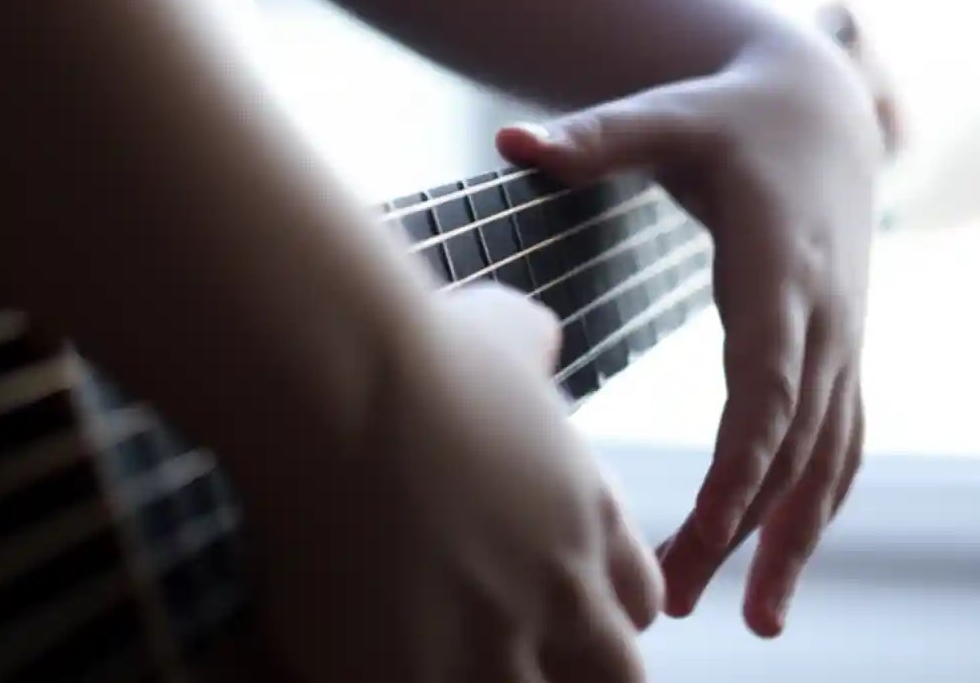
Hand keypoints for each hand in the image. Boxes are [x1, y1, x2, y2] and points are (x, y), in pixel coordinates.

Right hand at [228, 284, 660, 681]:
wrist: (340, 389)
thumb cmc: (419, 346)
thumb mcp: (507, 332)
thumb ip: (534, 348)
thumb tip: (538, 341)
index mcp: (590, 517)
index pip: (640, 601)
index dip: (603, 607)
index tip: (558, 599)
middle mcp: (560, 591)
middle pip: (615, 675)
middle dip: (578, 667)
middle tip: (515, 645)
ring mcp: (492, 645)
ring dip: (490, 677)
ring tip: (437, 652)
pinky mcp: (413, 679)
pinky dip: (402, 681)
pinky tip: (368, 659)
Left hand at [496, 24, 880, 637]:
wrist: (823, 115)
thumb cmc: (734, 120)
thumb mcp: (669, 115)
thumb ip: (596, 138)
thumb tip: (510, 141)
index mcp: (779, 270)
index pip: (768, 385)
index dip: (741, 465)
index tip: (702, 534)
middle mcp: (822, 319)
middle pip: (794, 445)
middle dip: (744, 530)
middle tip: (674, 600)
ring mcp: (840, 343)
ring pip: (831, 461)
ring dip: (796, 543)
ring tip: (760, 623)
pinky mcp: (840, 356)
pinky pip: (839, 447)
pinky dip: (816, 510)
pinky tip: (783, 564)